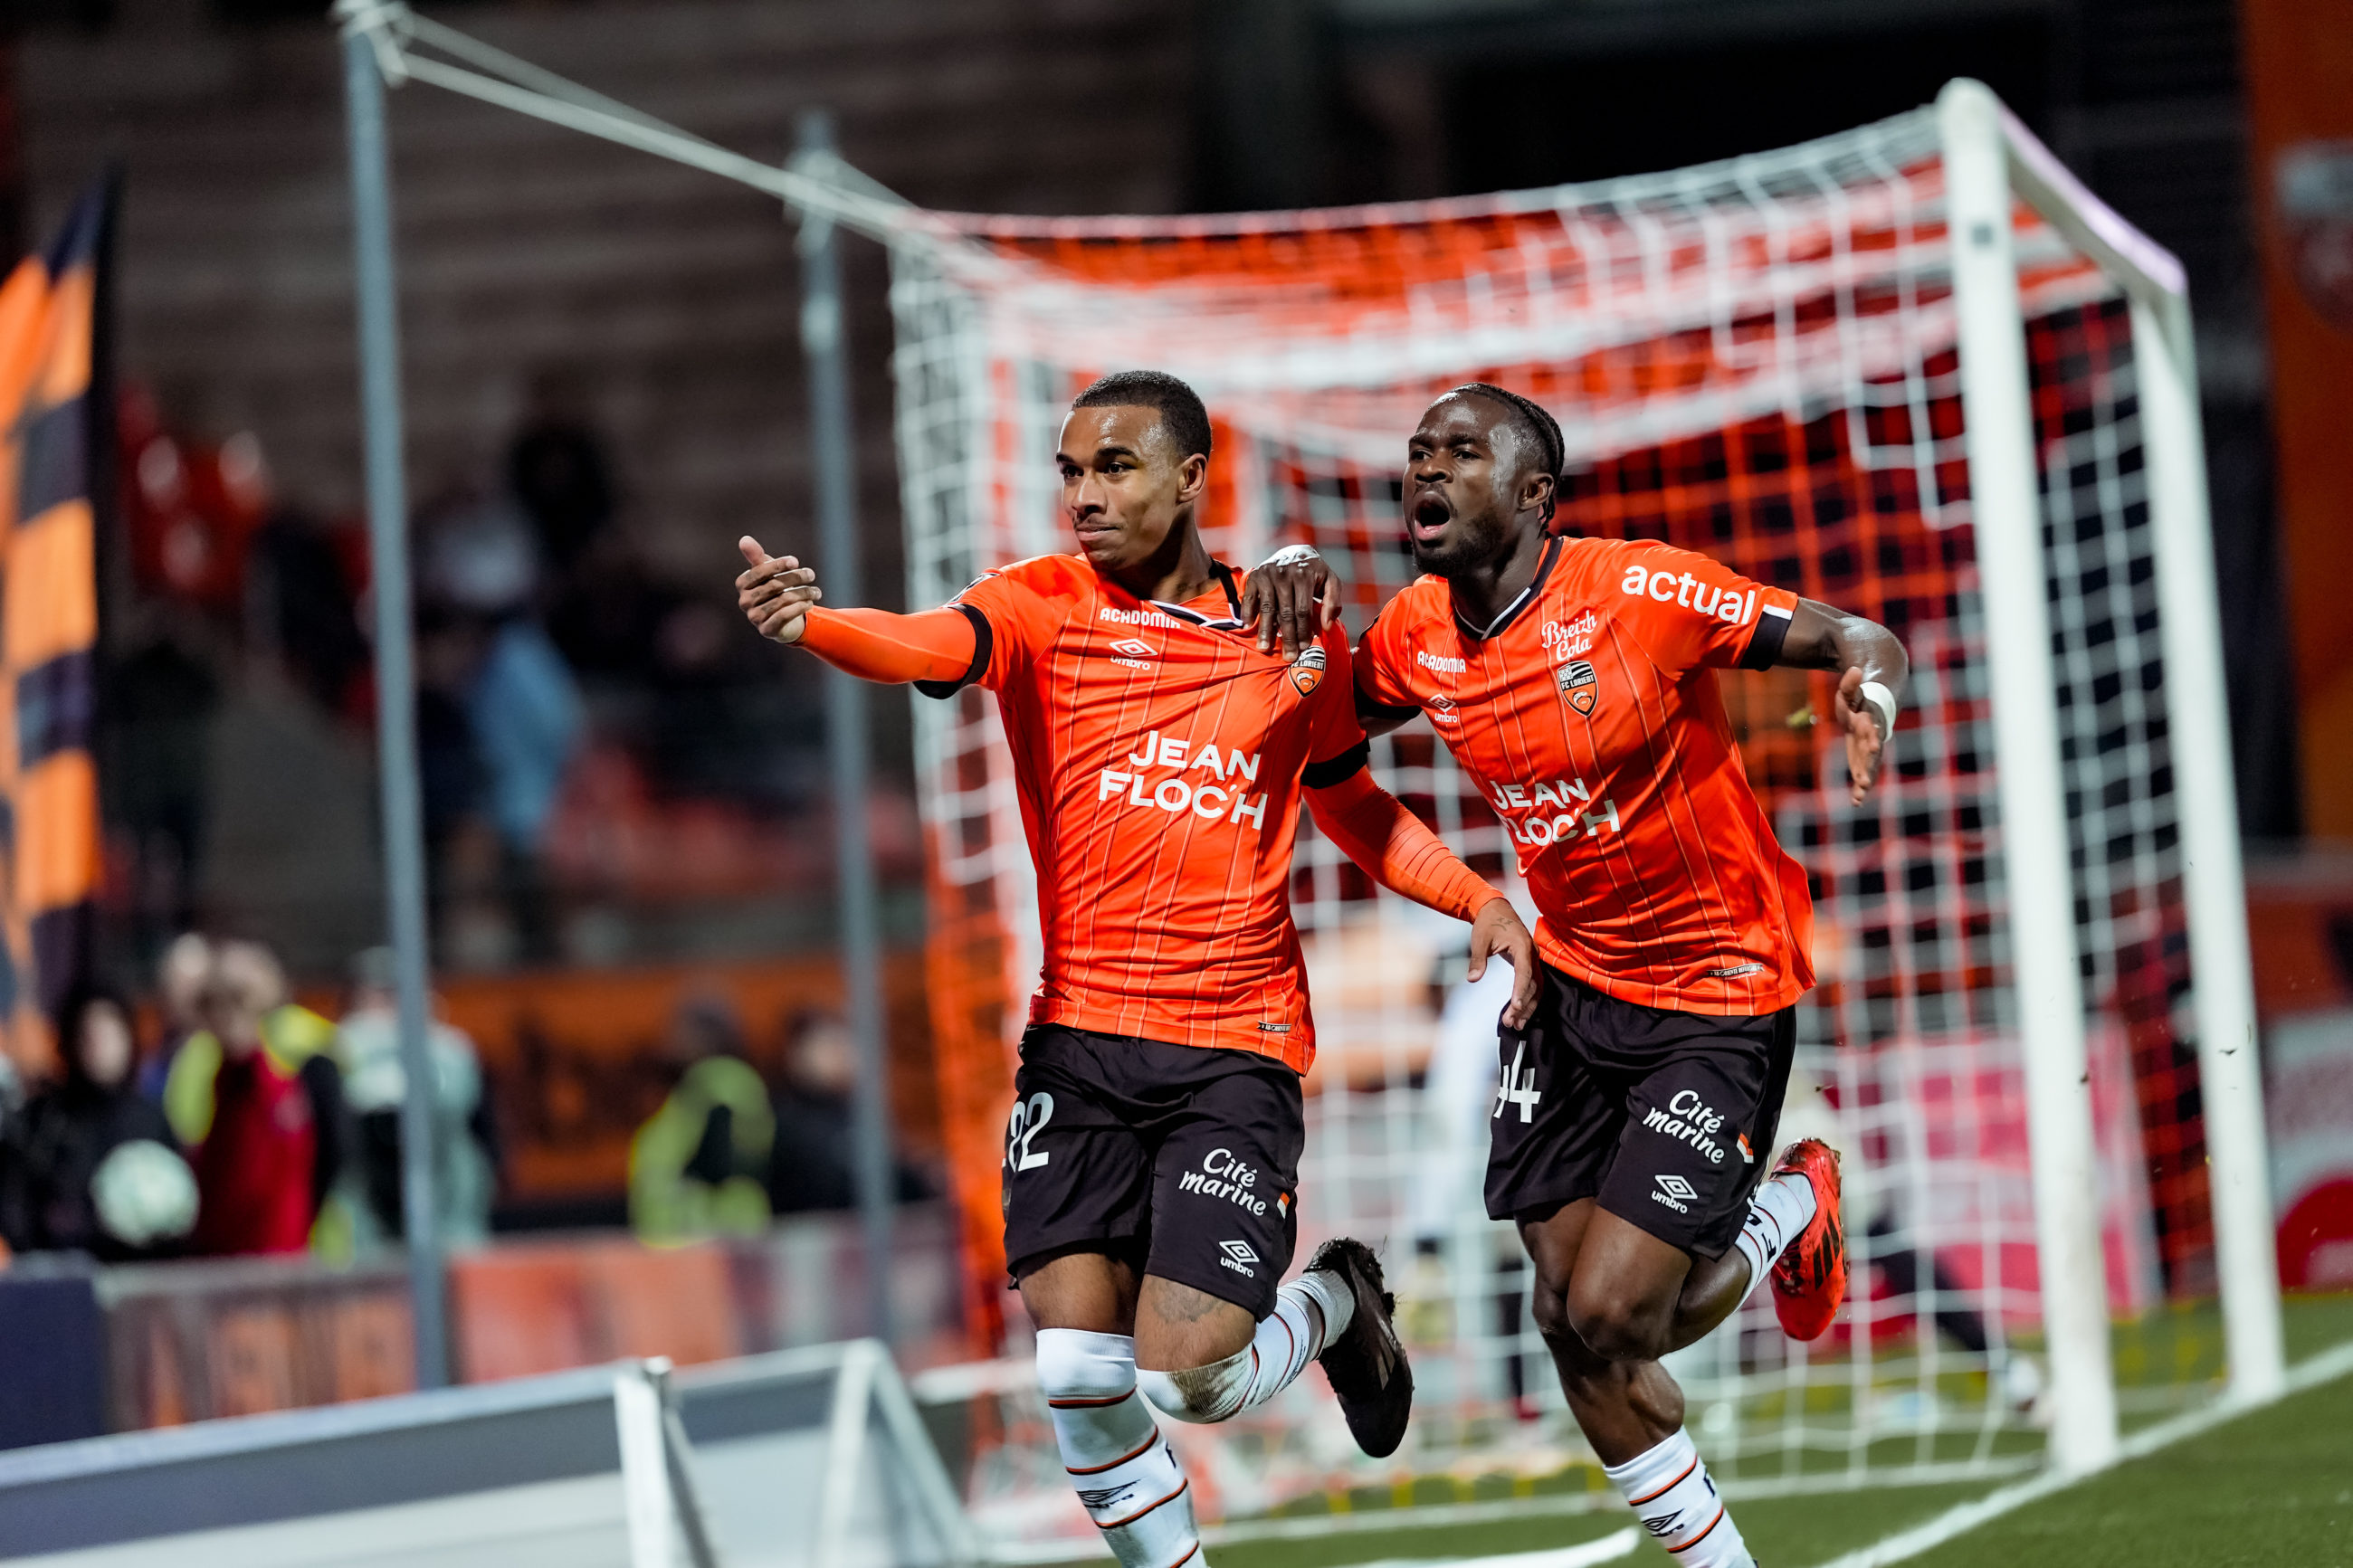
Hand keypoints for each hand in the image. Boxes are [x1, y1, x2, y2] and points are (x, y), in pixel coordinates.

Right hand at [737, 535, 820, 643]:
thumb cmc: (775, 590)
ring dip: (804, 593)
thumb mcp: (768, 571)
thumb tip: (744, 539)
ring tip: (816, 591)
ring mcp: (754, 617)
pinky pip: (785, 615)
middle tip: (811, 574)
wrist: (784, 621)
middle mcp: (744, 601)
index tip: (796, 561)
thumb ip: (757, 556)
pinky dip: (800, 607)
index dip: (778, 565)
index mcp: (742, 583)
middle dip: (796, 577)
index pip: (760, 571)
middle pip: (774, 585)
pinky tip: (810, 603)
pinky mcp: (766, 630)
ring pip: (783, 599)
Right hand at [1239, 545, 1341, 658]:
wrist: (1295, 551)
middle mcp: (1285, 574)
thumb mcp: (1330, 581)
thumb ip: (1333, 602)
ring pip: (1267, 608)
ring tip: (1264, 649)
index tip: (1304, 648)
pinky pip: (1250, 598)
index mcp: (1305, 575)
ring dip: (1265, 630)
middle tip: (1288, 656)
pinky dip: (1248, 613)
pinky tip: (1249, 627)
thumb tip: (1326, 626)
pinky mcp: (1255, 576)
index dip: (1303, 631)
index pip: (1303, 610)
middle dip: (1287, 637)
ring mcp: (1268, 575)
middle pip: (1285, 613)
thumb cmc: (1315, 572)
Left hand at [1467, 897, 1540, 1028]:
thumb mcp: (1479, 940)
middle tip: (1511, 1023)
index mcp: (1522, 946)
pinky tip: (1520, 1013)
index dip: (1521, 990)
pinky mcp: (1530, 963)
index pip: (1524, 972)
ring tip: (1516, 1025)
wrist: (1496, 909)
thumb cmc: (1487, 923)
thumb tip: (1472, 979)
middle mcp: (1532, 954)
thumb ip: (1478, 960)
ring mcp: (1533, 959)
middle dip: (1523, 1005)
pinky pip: (1534, 984)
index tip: (1516, 1006)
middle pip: (1533, 984)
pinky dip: (1528, 999)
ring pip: (1537, 987)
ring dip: (1528, 1006)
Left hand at [1836, 665, 1885, 803]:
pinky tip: (1855, 802)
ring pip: (1868, 767)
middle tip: (1864, 781)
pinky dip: (1860, 788)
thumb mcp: (1850, 690)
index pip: (1871, 729)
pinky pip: (1863, 774)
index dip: (1872, 737)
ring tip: (1859, 794)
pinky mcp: (1863, 759)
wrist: (1872, 708)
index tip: (1872, 746)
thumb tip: (1855, 668)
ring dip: (1864, 780)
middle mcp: (1872, 738)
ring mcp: (1869, 750)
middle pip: (1871, 753)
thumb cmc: (1858, 699)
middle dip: (1868, 766)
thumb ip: (1850, 682)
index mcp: (1869, 720)